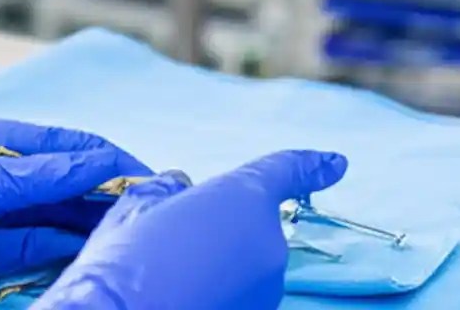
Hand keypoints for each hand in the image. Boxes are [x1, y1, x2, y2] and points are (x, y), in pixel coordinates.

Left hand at [0, 120, 150, 300]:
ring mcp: (1, 211)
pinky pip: (40, 247)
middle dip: (116, 198)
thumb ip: (45, 176)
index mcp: (10, 141)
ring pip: (63, 218)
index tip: (159, 184)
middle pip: (78, 183)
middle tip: (159, 218)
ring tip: (135, 239)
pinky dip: (67, 250)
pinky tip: (92, 256)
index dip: (121, 163)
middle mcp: (12, 173)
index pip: (81, 147)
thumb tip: (103, 165)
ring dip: (96, 226)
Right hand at [33, 150, 347, 309]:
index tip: (337, 164)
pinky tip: (179, 301)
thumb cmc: (122, 267)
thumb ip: (170, 192)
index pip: (284, 172)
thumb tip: (180, 192)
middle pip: (251, 229)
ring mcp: (266, 293)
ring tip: (167, 284)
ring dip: (216, 272)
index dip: (310, 164)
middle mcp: (269, 246)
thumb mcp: (136, 210)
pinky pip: (238, 299)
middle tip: (167, 250)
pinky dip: (215, 298)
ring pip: (245, 270)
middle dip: (219, 233)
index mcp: (244, 200)